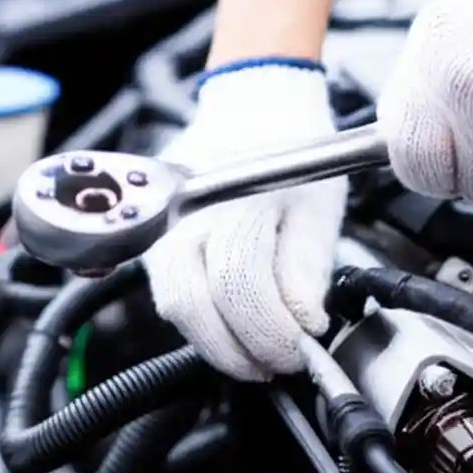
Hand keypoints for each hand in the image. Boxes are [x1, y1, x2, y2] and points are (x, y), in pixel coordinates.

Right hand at [143, 61, 344, 380]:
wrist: (252, 109)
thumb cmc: (288, 155)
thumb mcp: (318, 205)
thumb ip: (307, 267)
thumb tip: (305, 322)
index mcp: (230, 201)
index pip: (241, 287)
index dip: (272, 330)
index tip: (301, 347)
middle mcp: (182, 216)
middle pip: (195, 306)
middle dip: (241, 350)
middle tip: (278, 364)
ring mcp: (160, 231)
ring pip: (176, 308)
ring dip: (219, 345)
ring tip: (259, 354)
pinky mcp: (153, 244)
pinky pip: (170, 297)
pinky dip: (203, 325)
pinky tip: (233, 331)